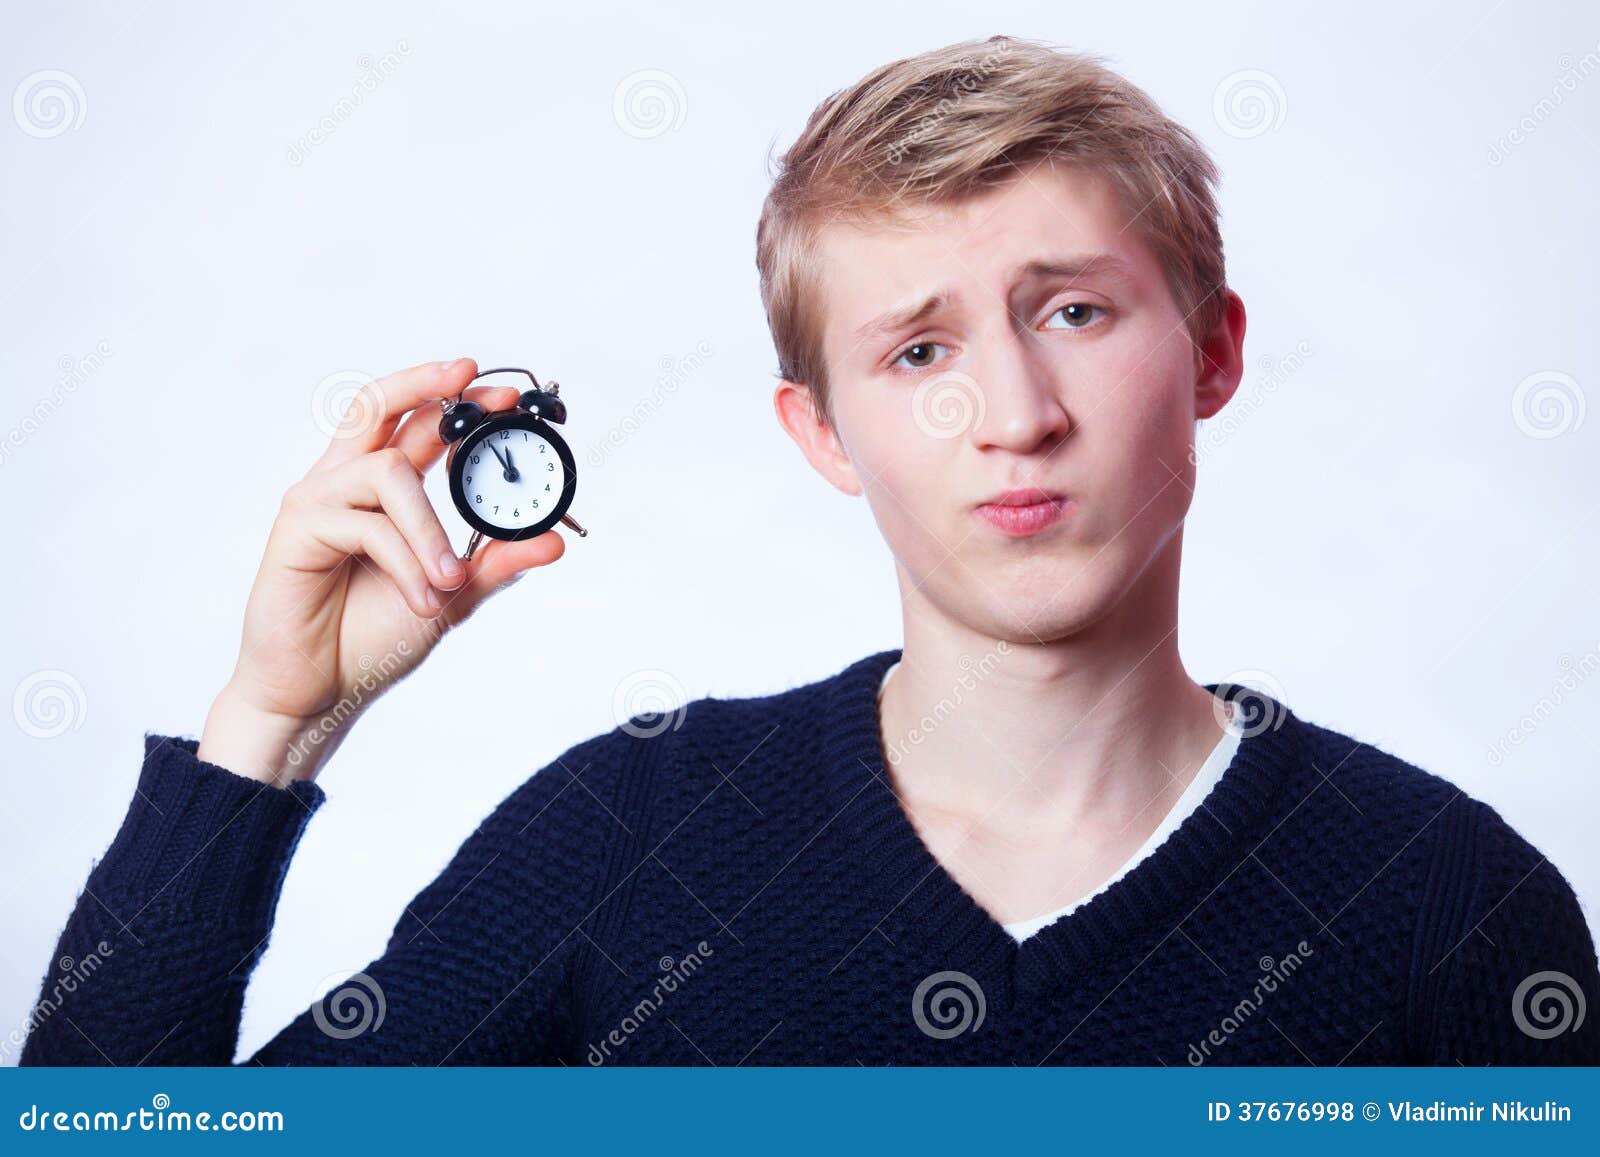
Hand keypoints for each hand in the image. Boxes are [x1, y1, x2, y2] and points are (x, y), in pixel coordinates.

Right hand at [198, 359, 566, 784]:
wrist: (322, 693)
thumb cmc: (370, 637)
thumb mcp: (451, 596)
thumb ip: (496, 564)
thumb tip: (553, 541)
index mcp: (378, 490)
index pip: (413, 422)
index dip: (452, 399)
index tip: (503, 394)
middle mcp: (344, 484)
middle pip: (377, 406)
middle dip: (429, 386)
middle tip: (476, 381)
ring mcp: (317, 502)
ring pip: (388, 474)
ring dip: (431, 529)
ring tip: (451, 582)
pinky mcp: (296, 530)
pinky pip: (367, 527)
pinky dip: (406, 562)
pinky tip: (422, 598)